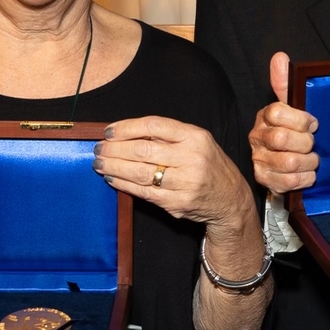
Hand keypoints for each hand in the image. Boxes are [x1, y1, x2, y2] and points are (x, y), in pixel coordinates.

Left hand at [95, 115, 253, 227]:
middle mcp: (192, 158)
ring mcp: (185, 183)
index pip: (154, 125)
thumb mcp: (197, 142)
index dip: (127, 127)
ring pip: (140, 173)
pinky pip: (144, 192)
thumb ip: (168, 136)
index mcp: (195, 137)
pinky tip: (112, 178)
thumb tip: (125, 133)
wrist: (230, 199)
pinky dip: (124, 185)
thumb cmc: (207, 165)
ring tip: (100, 163)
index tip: (109, 131)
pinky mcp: (178, 203)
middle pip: (143, 150)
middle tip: (99, 149)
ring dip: (114, 167)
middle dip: (114, 149)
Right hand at [248, 52, 319, 194]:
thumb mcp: (290, 107)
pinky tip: (307, 173)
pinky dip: (305, 178)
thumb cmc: (291, 132)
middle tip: (312, 144)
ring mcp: (259, 160)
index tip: (313, 124)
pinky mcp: (265, 180)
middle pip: (283, 138)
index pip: (277, 112)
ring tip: (312, 159)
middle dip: (306, 142)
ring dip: (309, 162)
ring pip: (290, 162)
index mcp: (265, 117)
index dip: (301, 119)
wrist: (283, 165)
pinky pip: (290, 182)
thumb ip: (285, 84)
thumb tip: (280, 57)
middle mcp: (258, 138)